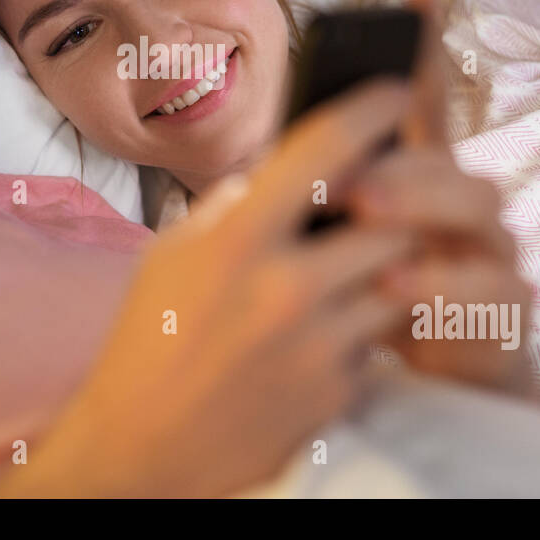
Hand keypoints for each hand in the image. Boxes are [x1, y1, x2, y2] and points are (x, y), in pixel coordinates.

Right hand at [0, 78, 417, 497]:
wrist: (141, 449)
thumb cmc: (148, 340)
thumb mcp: (173, 254)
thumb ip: (234, 206)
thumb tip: (288, 168)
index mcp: (236, 239)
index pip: (327, 147)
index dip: (373, 108)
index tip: (395, 91)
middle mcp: (284, 287)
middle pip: (390, 218)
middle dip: (394, 206)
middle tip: (384, 201)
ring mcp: (317, 344)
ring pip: (398, 279)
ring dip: (386, 267)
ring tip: (354, 267)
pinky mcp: (337, 391)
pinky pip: (378, 338)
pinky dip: (364, 326)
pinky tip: (326, 330)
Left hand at [346, 0, 529, 394]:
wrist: (427, 399)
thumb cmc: (367, 310)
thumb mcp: (336, 253)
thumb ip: (321, 203)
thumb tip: (271, 160)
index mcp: (420, 186)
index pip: (425, 111)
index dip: (421, 54)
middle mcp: (464, 213)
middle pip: (454, 167)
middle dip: (405, 169)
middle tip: (351, 184)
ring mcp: (493, 262)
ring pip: (483, 221)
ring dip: (425, 219)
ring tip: (371, 231)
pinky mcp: (506, 323)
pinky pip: (493, 302)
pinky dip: (446, 297)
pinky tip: (399, 294)